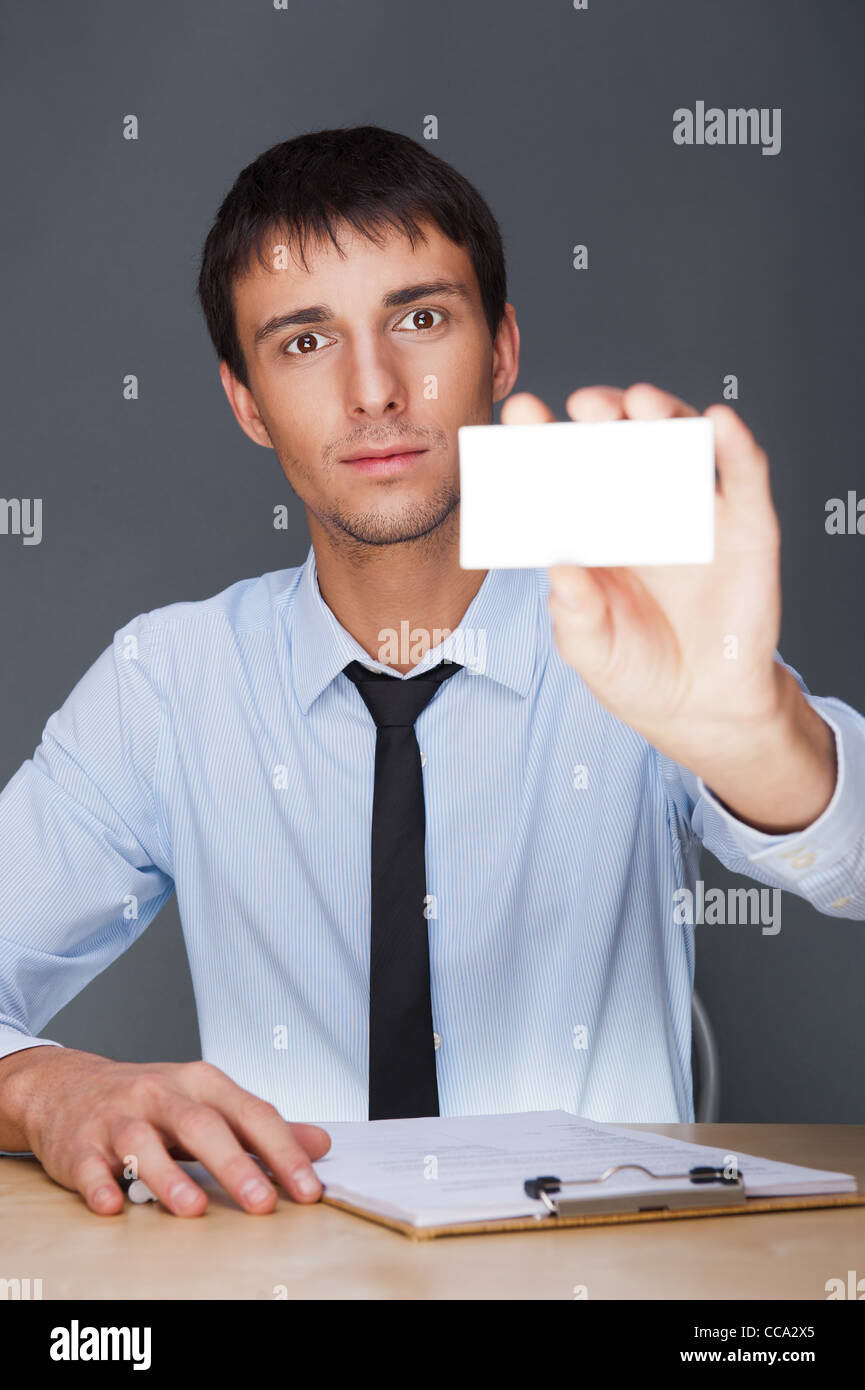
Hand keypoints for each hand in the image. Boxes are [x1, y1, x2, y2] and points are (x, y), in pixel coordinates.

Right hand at [1, 1046, 330, 1216]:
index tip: (307, 1188)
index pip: (251, 1113)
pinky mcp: (79, 1146)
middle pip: (202, 1125)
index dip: (283, 1150)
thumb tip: (319, 1144)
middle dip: (234, 1164)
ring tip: (192, 1209)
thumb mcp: (208, 1101)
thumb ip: (260, 1127)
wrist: (67, 1086)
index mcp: (201, 1084)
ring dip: (168, 1176)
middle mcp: (161, 1094)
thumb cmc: (149, 1098)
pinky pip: (88, 1166)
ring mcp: (118, 1118)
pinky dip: (99, 1186)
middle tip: (262, 1203)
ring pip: (142, 1143)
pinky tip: (114, 1206)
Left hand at [500, 382, 783, 768]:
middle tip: (584, 406)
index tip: (521, 411)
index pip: (562, 472)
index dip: (541, 439)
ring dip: (661, 414)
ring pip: (678, 443)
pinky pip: (742, 474)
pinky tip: (719, 423)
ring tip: (639, 402)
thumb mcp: (592, 651)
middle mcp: (639, 506)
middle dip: (601, 416)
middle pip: (619, 442)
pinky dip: (735, 443)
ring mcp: (694, 509)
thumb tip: (559, 569)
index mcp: (591, 527)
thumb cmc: (635, 669)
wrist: (701, 706)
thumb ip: (576, 615)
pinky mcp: (746, 524)